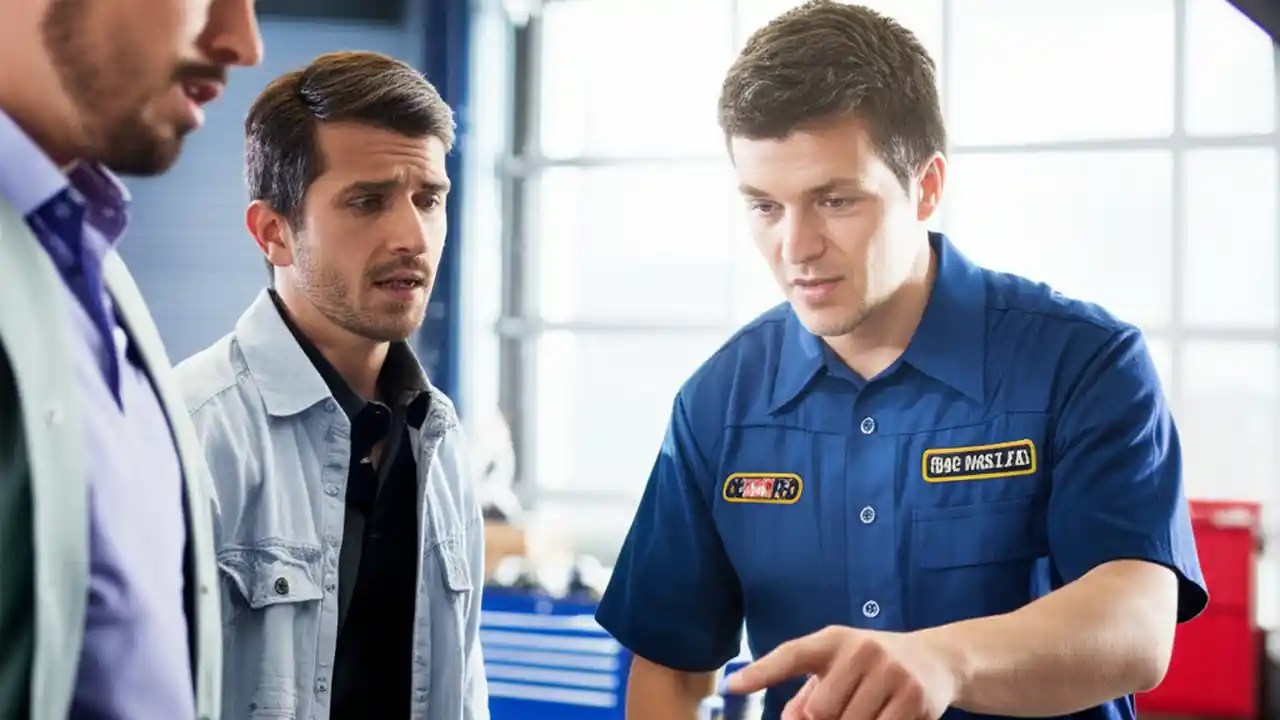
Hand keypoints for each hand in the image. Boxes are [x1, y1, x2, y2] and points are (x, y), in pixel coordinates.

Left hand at [725, 626, 960, 719]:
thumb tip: (792, 718)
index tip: (733, 686)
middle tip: (841, 712)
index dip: (761, 672)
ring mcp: (889, 673)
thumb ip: (810, 692)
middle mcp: (861, 650)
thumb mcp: (840, 666)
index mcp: (834, 640)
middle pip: (820, 711)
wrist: (936, 659)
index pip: (791, 654)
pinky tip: (883, 717)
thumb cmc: (873, 666)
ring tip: (865, 710)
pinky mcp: (913, 698)